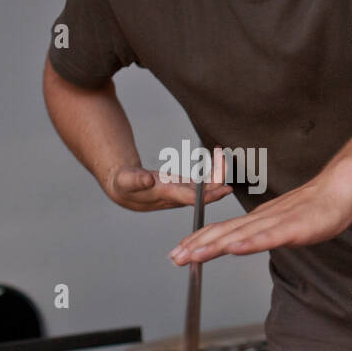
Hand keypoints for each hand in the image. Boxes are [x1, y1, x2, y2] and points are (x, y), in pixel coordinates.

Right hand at [106, 164, 232, 212]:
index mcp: (167, 195)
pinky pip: (205, 180)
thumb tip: (148, 179)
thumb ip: (137, 180)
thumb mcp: (126, 181)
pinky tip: (217, 156)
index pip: (192, 199)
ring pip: (208, 185)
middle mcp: (180, 196)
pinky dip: (213, 169)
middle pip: (206, 191)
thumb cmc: (126, 185)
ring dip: (218, 170)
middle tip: (223, 156)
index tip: (225, 189)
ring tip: (220, 151)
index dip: (210, 195)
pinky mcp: (186, 186)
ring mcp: (185, 192)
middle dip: (219, 177)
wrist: (126, 191)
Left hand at [168, 166, 351, 262]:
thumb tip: (244, 242)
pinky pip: (268, 238)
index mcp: (257, 219)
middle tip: (175, 257)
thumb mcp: (282, 223)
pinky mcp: (292, 228)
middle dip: (196, 245)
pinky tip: (234, 249)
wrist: (339, 190)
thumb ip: (263, 233)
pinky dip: (249, 244)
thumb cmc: (315, 209)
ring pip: (239, 235)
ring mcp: (275, 223)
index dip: (198, 240)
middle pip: (223, 232)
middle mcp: (260, 219)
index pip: (222, 230)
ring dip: (214, 245)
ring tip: (193, 254)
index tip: (179, 251)